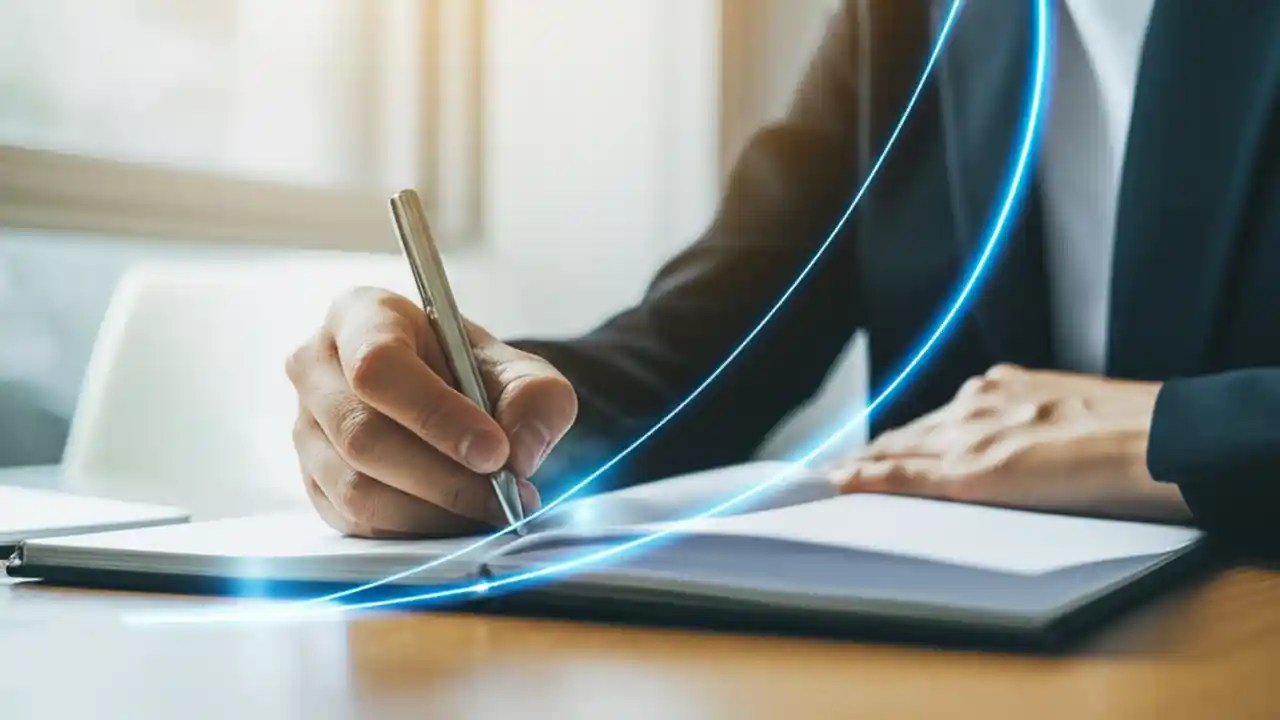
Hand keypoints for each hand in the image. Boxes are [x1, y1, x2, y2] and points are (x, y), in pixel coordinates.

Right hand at [286, 287, 577, 537]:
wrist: (455, 402)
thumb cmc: (477, 376)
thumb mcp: (522, 373)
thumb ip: (536, 400)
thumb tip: (518, 454)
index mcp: (360, 317)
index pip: (379, 368)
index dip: (436, 416)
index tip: (494, 452)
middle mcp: (317, 369)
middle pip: (364, 435)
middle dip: (444, 478)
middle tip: (505, 496)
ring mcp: (306, 429)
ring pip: (357, 488)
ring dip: (433, 512)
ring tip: (490, 511)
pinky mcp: (313, 483)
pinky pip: (356, 522)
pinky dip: (414, 531)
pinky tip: (458, 521)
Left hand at [828, 364, 1190, 521]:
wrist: (1159, 440)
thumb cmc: (1133, 434)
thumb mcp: (1071, 415)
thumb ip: (1035, 426)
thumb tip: (1025, 448)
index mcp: (1003, 390)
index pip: (935, 421)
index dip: (900, 442)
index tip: (872, 453)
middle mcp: (976, 405)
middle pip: (906, 434)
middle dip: (870, 454)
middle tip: (834, 472)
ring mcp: (970, 436)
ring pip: (895, 451)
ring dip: (858, 467)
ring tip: (824, 483)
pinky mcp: (971, 471)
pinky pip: (903, 476)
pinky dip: (865, 480)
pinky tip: (836, 485)